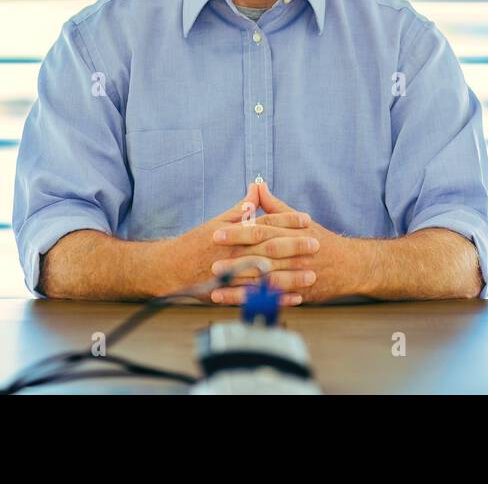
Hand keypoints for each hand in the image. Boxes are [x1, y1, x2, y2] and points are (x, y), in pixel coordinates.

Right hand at [156, 184, 314, 302]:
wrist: (171, 268)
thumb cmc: (196, 243)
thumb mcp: (218, 222)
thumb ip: (241, 208)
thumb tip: (256, 188)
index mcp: (234, 232)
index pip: (264, 223)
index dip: (286, 221)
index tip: (306, 219)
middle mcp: (235, 252)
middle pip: (269, 248)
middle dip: (294, 247)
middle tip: (316, 245)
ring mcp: (233, 273)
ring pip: (266, 274)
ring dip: (290, 275)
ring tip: (311, 275)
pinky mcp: (232, 292)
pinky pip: (258, 296)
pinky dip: (276, 298)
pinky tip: (294, 298)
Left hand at [210, 183, 368, 304]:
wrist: (350, 265)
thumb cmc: (320, 240)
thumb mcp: (300, 220)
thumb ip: (275, 206)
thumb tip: (257, 185)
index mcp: (292, 233)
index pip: (262, 231)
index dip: (239, 232)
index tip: (217, 233)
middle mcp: (294, 254)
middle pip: (263, 255)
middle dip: (237, 259)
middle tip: (212, 261)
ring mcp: (297, 275)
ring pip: (266, 280)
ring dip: (241, 284)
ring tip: (217, 284)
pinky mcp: (298, 294)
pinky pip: (272, 299)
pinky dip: (253, 300)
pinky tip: (234, 301)